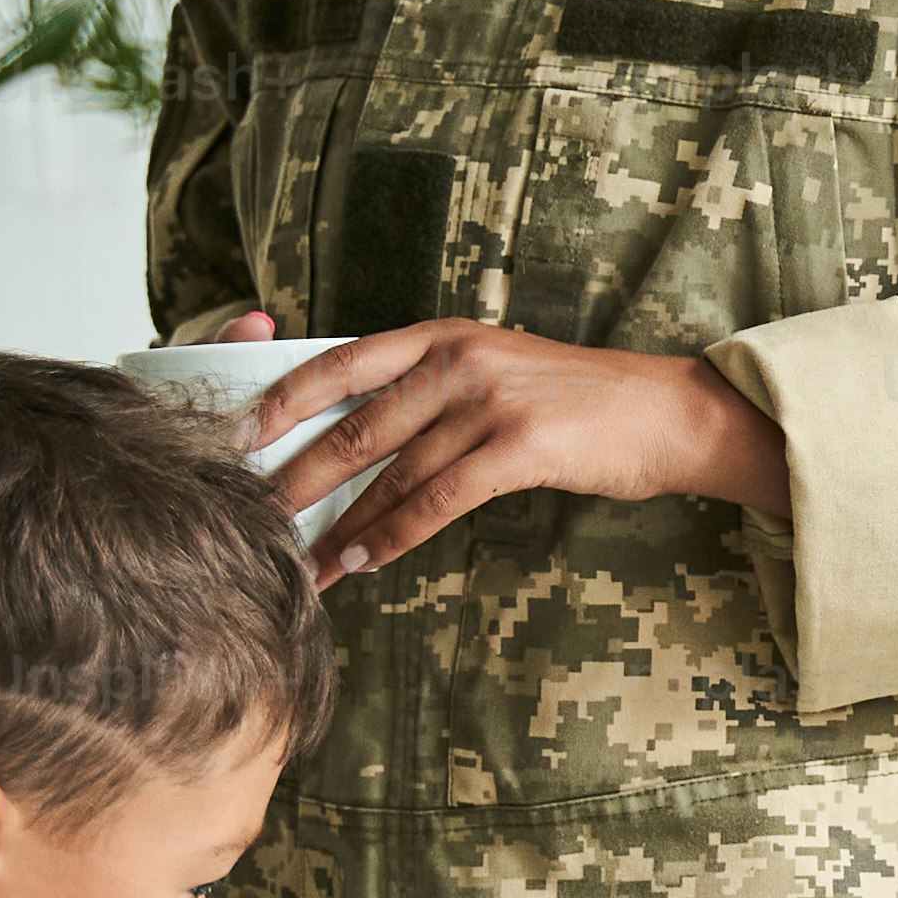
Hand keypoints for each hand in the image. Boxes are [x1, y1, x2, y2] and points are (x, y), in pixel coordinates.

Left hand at [226, 317, 787, 586]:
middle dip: (293, 479)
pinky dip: (393, 536)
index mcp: (441, 335)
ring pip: (388, 470)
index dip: (279, 400)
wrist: (665, 412)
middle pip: (352, 425)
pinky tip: (363, 563)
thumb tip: (357, 445)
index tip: (232, 436)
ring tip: (300, 563)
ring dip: (338, 524)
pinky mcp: (519, 444)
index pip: (339, 363)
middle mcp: (456, 358)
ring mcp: (488, 399)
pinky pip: (436, 500)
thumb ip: (431, 394)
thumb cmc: (576, 402)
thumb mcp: (496, 373)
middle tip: (248, 518)